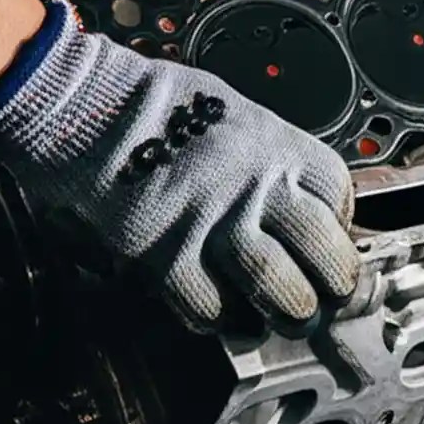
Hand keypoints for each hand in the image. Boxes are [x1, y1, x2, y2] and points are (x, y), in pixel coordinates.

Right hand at [0, 0, 359, 334]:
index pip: (339, 194)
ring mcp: (210, 221)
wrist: (81, 105)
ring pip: (274, 287)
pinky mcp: (164, 254)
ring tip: (289, 316)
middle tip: (330, 296)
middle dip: (334, 283)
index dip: (342, 223)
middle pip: (321, 250)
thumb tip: (299, 197)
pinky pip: (210, 305)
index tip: (333, 236)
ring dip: (288, 311)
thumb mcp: (233, 112)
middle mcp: (252, 184)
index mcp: (275, 144)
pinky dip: (223, 319)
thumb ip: (270, 155)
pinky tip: (227, 315)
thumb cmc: (153, 104)